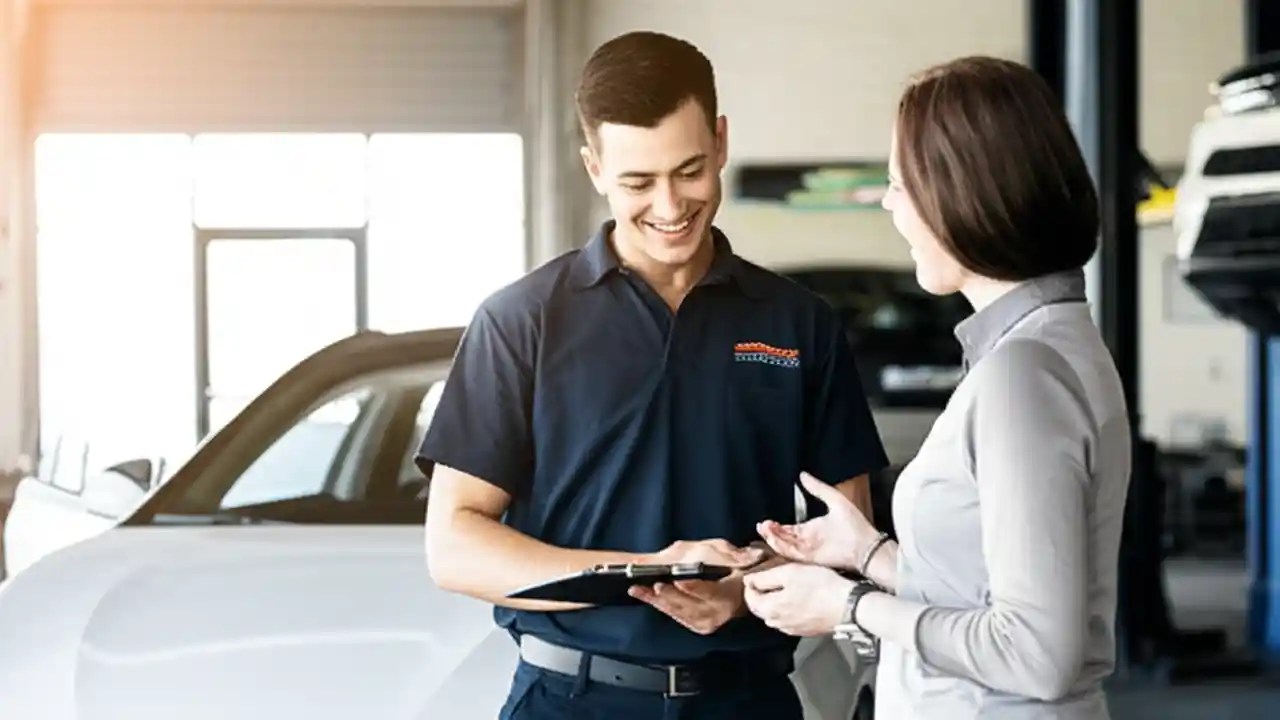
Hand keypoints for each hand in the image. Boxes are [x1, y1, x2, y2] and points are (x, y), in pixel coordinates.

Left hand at [629, 539, 762, 635]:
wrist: (732, 586)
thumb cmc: (729, 565)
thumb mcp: (728, 553)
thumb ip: (733, 554)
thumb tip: (753, 554)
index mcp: (729, 594)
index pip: (712, 592)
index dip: (695, 587)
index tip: (679, 580)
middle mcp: (717, 613)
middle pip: (690, 606)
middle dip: (671, 595)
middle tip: (655, 586)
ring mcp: (706, 622)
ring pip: (679, 612)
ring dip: (657, 601)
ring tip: (638, 589)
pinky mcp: (696, 625)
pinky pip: (675, 615)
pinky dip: (658, 604)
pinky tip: (643, 595)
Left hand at [742, 563, 852, 636]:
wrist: (848, 606)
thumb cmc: (820, 587)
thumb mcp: (789, 573)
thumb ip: (765, 578)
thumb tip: (749, 580)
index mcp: (770, 609)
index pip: (749, 598)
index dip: (749, 585)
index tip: (754, 574)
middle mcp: (778, 623)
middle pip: (760, 608)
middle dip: (760, 594)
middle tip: (765, 579)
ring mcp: (792, 629)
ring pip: (775, 615)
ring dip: (773, 602)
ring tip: (782, 587)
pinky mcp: (806, 630)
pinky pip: (789, 620)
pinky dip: (787, 609)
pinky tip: (797, 599)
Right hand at [757, 472, 878, 570]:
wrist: (866, 544)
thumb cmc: (855, 524)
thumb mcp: (834, 499)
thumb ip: (818, 488)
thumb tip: (803, 474)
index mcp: (812, 529)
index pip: (788, 529)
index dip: (776, 526)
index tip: (766, 521)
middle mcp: (808, 541)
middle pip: (783, 538)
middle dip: (770, 532)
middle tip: (761, 525)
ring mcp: (808, 550)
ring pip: (784, 546)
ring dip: (773, 538)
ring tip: (764, 529)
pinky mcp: (810, 558)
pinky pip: (791, 553)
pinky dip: (781, 546)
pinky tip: (774, 538)